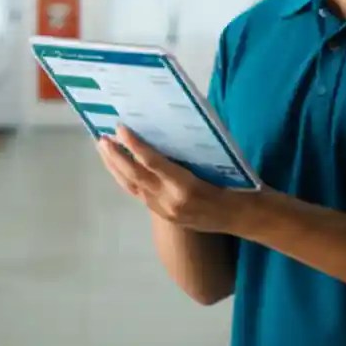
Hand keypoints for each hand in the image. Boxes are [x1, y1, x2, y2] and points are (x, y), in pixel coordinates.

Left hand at [96, 125, 254, 234]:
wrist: (244, 218)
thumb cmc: (236, 183)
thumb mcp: (217, 163)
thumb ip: (189, 152)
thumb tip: (167, 127)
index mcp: (187, 187)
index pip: (153, 163)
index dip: (134, 145)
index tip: (120, 128)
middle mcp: (171, 201)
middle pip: (135, 176)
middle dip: (116, 156)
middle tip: (102, 137)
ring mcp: (165, 211)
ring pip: (132, 187)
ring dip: (115, 167)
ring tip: (103, 148)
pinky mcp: (163, 215)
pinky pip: (139, 194)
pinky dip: (125, 178)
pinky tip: (118, 167)